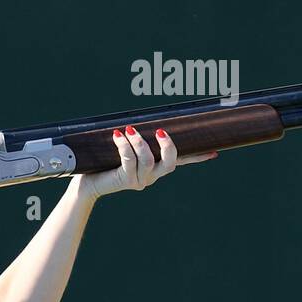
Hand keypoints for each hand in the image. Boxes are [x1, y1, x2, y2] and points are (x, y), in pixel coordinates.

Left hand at [73, 126, 216, 200]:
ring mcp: (140, 180)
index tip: (214, 152)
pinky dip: (124, 145)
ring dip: (139, 142)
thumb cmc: (104, 161)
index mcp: (155, 168)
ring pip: (148, 160)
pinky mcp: (125, 180)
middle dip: (168, 146)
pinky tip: (118, 135)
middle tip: (160, 131)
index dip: (197, 157)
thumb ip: (135, 138)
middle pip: (170, 163)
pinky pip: (129, 160)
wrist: (87, 182)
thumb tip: (139, 119)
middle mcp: (151, 176)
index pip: (180, 161)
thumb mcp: (124, 148)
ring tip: (128, 130)